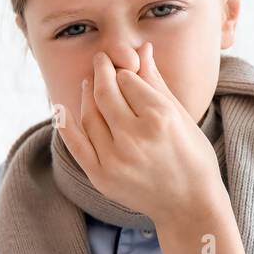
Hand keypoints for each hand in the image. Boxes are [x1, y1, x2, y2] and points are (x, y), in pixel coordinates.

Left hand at [60, 42, 225, 227]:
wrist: (189, 204)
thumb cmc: (192, 156)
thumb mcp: (181, 116)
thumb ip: (156, 83)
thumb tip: (143, 48)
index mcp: (159, 117)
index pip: (128, 80)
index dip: (124, 70)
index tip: (122, 65)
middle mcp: (135, 137)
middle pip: (106, 93)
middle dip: (100, 71)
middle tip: (99, 60)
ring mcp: (115, 159)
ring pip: (89, 116)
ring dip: (86, 94)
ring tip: (89, 83)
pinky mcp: (101, 177)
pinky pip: (76, 145)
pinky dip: (65, 124)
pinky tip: (61, 107)